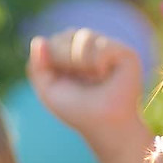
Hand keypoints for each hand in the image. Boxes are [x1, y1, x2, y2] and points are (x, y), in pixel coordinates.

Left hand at [28, 30, 143, 144]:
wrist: (104, 126)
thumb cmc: (79, 112)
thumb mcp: (49, 92)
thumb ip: (36, 67)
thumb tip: (38, 40)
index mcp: (74, 54)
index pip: (55, 40)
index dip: (54, 60)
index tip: (66, 83)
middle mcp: (92, 48)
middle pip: (67, 35)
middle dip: (65, 60)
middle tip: (81, 83)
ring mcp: (110, 49)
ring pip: (84, 37)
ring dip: (81, 62)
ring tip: (95, 79)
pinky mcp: (126, 53)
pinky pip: (102, 45)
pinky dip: (98, 63)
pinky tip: (105, 75)